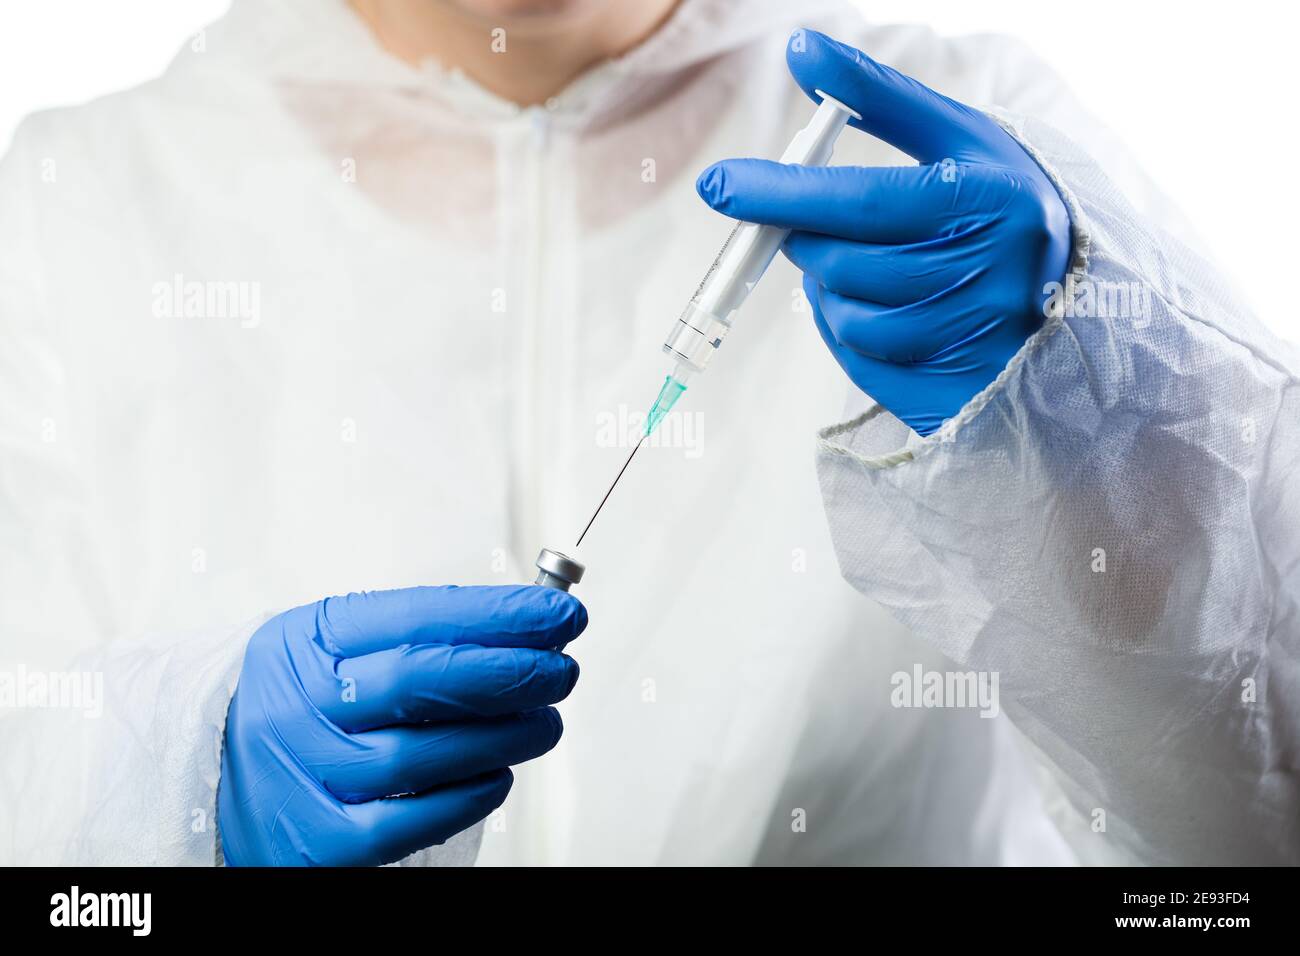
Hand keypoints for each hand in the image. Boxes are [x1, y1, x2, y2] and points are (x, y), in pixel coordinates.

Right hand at [217, 585, 585, 865]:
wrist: (214, 780)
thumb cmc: (301, 707)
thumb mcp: (335, 648)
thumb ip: (419, 635)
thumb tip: (528, 628)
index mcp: (304, 642)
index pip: (416, 618)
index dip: (499, 615)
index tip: (558, 614)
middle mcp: (295, 705)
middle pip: (421, 680)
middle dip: (510, 671)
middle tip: (563, 669)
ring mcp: (304, 775)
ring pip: (423, 754)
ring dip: (504, 735)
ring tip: (545, 721)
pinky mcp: (318, 842)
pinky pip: (410, 820)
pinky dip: (468, 795)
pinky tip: (499, 774)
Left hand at [695, 30, 1071, 435]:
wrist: (1072, 292)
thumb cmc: (996, 201)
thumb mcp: (957, 139)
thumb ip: (879, 95)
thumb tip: (801, 50)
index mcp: (988, 203)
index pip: (861, 201)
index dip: (782, 194)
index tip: (721, 185)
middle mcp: (988, 277)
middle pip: (843, 265)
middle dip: (807, 241)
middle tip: (813, 226)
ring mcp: (972, 342)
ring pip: (846, 318)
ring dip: (829, 289)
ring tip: (861, 265)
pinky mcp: (953, 392)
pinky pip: (861, 361)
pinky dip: (849, 329)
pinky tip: (876, 306)